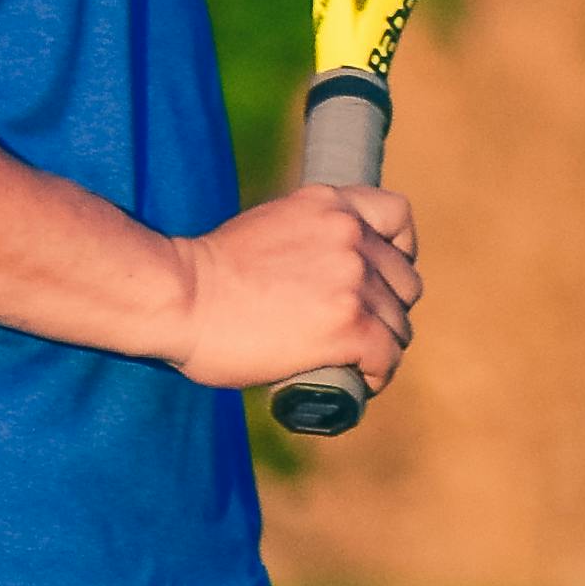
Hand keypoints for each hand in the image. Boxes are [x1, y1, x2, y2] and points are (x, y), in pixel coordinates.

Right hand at [166, 184, 419, 396]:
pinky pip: (387, 357)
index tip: (382, 276)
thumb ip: (307, 238)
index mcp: (329, 203)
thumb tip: (323, 276)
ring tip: (353, 365)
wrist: (179, 296)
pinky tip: (357, 382)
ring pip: (399, 325)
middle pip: (405, 281)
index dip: (399, 251)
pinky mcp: (349, 325)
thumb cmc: (206, 274)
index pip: (397, 215)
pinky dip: (377, 375)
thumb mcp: (269, 227)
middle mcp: (349, 234)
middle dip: (387, 309)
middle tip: (357, 332)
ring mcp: (353, 280)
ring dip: (381, 347)